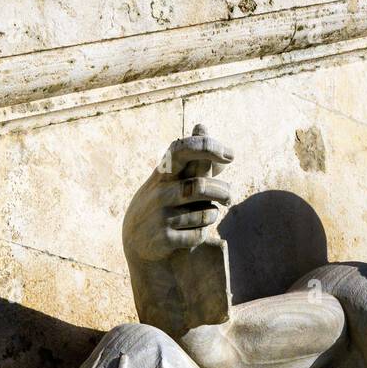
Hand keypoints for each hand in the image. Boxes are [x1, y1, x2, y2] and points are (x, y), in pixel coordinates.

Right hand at [122, 124, 232, 263]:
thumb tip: (202, 125)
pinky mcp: (164, 239)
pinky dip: (202, 233)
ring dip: (213, 214)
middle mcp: (160, 192)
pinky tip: (196, 232)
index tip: (231, 155)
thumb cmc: (161, 202)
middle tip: (228, 197)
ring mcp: (160, 216)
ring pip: (205, 213)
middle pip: (200, 186)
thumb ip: (191, 156)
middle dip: (222, 192)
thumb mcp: (170, 178)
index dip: (207, 147)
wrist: (135, 241)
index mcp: (163, 173)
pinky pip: (198, 235)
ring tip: (211, 214)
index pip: (182, 150)